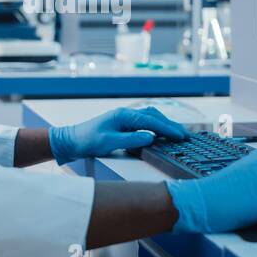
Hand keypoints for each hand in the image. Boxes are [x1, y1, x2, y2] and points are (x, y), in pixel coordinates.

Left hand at [49, 106, 188, 164]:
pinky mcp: (123, 124)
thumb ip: (130, 140)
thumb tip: (150, 138)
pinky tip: (162, 133)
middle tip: (186, 136)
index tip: (181, 136)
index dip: (167, 129)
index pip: (151, 121)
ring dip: (165, 125)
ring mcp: (125, 118)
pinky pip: (145, 123)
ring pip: (150, 118)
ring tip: (178, 134)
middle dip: (171, 125)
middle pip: (154, 116)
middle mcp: (126, 114)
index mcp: (124, 116)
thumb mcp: (108, 142)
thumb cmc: (87, 141)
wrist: (71, 140)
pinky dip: (156, 127)